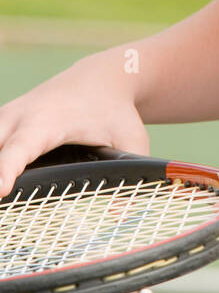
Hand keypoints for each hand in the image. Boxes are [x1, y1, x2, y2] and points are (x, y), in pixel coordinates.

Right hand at [0, 50, 149, 197]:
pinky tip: (1, 179)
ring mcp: (7, 116)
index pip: (20, 147)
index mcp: (48, 121)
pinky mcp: (3, 120)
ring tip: (3, 189)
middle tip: (3, 195)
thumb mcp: (132, 139)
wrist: (100, 77)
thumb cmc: (114, 109)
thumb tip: (122, 215)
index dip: (6, 168)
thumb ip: (131, 170)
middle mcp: (21, 116)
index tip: (0, 190)